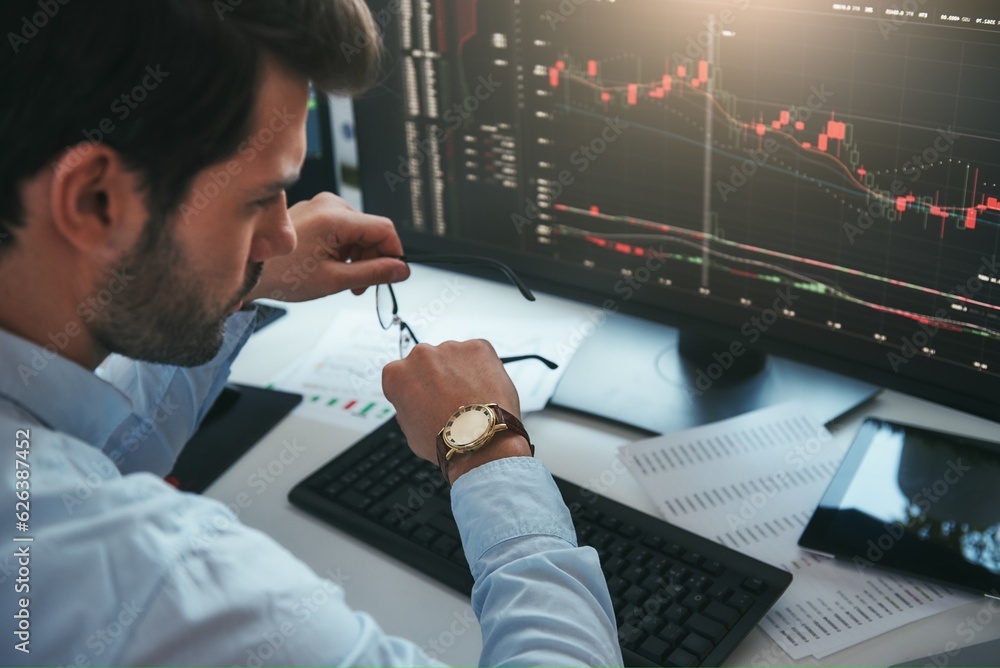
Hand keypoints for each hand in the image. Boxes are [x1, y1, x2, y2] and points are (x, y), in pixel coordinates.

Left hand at [246, 192, 409, 302]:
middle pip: (372, 230)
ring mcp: (321, 207)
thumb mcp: (335, 280)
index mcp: (334, 218)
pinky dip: (346, 249)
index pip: (384, 229)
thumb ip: (373, 273)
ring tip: (346, 280)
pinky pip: (344, 229)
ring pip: (359, 231)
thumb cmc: (283, 275)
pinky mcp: (315, 213)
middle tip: (363, 286)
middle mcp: (329, 205)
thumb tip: (401, 269)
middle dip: (373, 259)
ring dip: (360, 256)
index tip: (395, 273)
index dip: (395, 253)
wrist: (251, 271)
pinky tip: (335, 266)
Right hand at [382, 340, 529, 482]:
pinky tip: (483, 390)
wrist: (481, 440)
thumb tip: (414, 403)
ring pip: (453, 358)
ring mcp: (450, 347)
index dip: (415, 390)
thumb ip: (407, 408)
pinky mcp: (478, 346)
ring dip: (459, 372)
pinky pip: (478, 355)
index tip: (425, 400)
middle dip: (437, 377)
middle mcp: (420, 354)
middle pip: (428, 363)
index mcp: (396, 374)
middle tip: (450, 400)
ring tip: (470, 399)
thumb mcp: (409, 431)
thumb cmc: (445, 441)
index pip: (402, 375)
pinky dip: (482, 368)